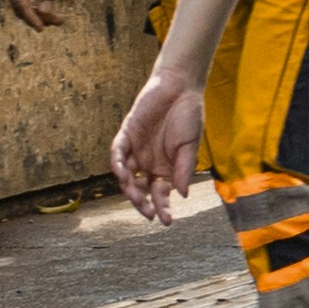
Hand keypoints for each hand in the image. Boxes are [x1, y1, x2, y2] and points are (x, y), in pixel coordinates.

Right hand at [0, 0, 59, 32]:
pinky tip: (51, 12)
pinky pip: (28, 0)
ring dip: (40, 13)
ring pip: (25, 6)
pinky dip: (38, 6)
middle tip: (58, 22)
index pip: (20, 4)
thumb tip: (44, 12)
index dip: (31, 18)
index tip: (42, 29)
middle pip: (21, 7)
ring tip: (59, 20)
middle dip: (38, 17)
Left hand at [108, 63, 208, 213]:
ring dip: (129, 188)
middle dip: (143, 203)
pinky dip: (118, 164)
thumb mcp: (190, 146)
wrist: (180, 87)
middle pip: (140, 189)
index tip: (166, 220)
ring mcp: (136, 150)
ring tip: (136, 196)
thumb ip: (184, 169)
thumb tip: (183, 194)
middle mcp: (148, 162)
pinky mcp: (126, 134)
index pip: (160, 193)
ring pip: (126, 176)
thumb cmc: (189, 115)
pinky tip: (123, 173)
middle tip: (147, 213)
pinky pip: (117, 153)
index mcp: (166, 168)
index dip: (162, 207)